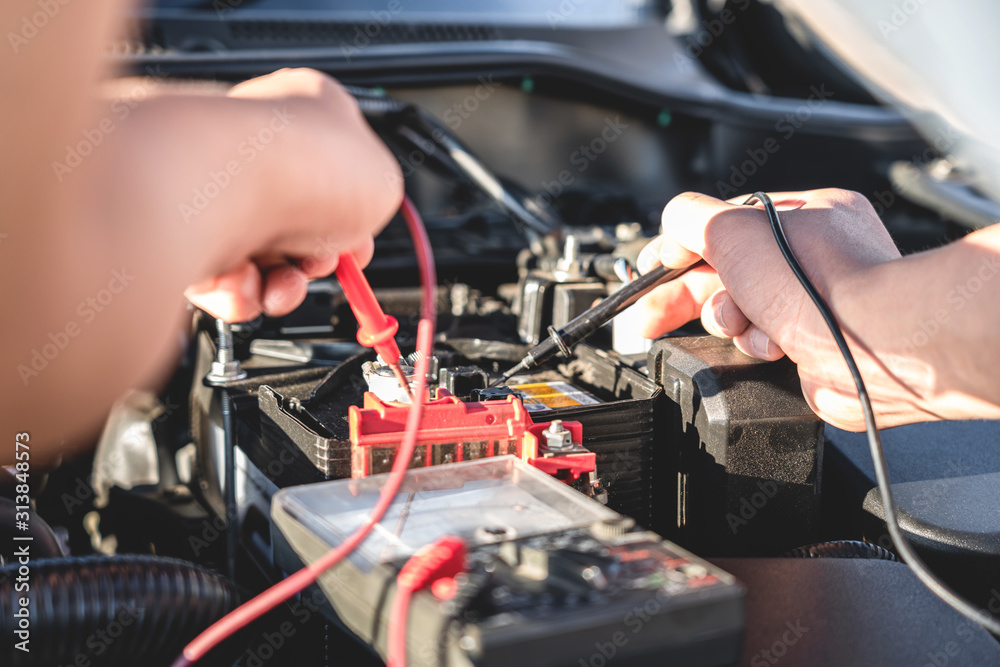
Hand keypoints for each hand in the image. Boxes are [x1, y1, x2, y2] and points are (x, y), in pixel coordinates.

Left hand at [177, 69, 400, 320]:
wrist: (234, 183)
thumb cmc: (307, 164)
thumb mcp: (385, 181)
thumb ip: (375, 200)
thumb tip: (359, 220)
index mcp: (305, 112)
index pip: (334, 173)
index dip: (353, 219)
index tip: (359, 244)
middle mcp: (256, 146)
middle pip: (297, 224)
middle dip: (316, 260)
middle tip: (321, 261)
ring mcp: (216, 186)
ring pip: (260, 260)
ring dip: (282, 285)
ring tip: (283, 282)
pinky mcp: (181, 228)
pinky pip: (219, 278)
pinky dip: (239, 292)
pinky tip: (248, 282)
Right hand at [633, 189, 934, 430]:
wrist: (872, 352)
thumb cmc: (822, 284)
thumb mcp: (731, 227)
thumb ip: (689, 217)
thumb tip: (671, 227)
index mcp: (802, 214)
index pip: (725, 226)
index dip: (681, 249)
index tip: (653, 270)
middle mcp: (814, 257)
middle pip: (727, 272)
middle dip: (686, 295)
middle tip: (649, 316)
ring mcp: (817, 303)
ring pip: (741, 313)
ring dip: (727, 321)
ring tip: (738, 323)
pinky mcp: (815, 347)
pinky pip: (761, 344)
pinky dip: (756, 346)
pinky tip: (770, 345)